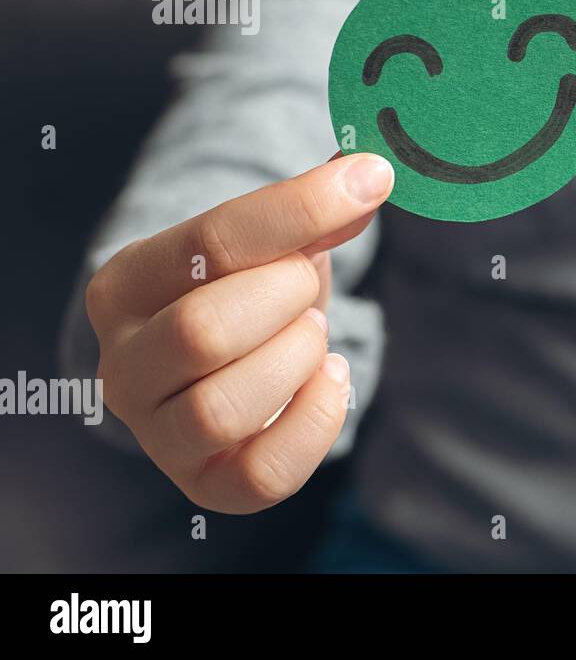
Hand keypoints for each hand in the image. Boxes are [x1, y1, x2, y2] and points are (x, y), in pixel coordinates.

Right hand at [85, 153, 393, 512]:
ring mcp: (156, 434)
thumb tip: (366, 173)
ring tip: (310, 335)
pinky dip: (315, 423)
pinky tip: (328, 379)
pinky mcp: (204, 486)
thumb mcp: (276, 240)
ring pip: (221, 410)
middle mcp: (121, 363)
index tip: (369, 179)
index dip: (302, 207)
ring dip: (294, 361)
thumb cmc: (252, 290)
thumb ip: (317, 210)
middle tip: (305, 288)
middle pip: (203, 332)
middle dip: (285, 299)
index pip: (211, 239)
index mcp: (125, 283)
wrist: (235, 361)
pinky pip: (261, 478)